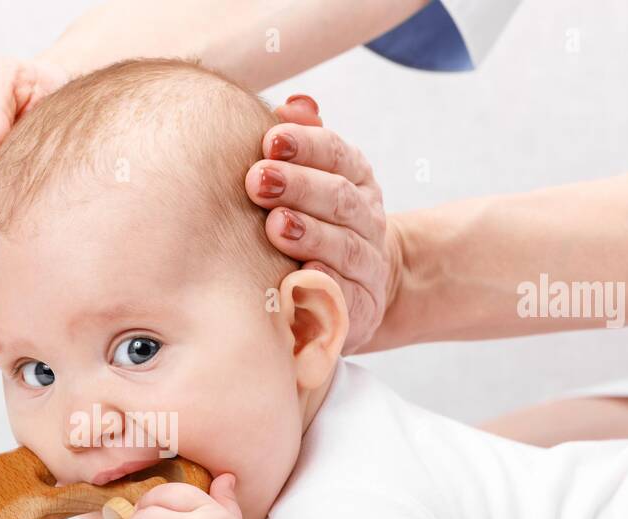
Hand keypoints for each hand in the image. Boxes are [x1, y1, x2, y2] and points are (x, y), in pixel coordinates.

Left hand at [247, 95, 396, 354]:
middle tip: (258, 180)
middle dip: (299, 187)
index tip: (270, 140)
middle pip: (339, 198)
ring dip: (311, 234)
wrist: (358, 287)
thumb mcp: (312, 177)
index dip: (306, 146)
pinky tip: (298, 279)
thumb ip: (303, 141)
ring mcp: (369, 265)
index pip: (337, 154)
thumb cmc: (316, 224)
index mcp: (356, 179)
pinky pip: (345, 296)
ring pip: (345, 246)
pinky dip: (324, 287)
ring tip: (276, 226)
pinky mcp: (362, 307)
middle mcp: (368, 219)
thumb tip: (294, 103)